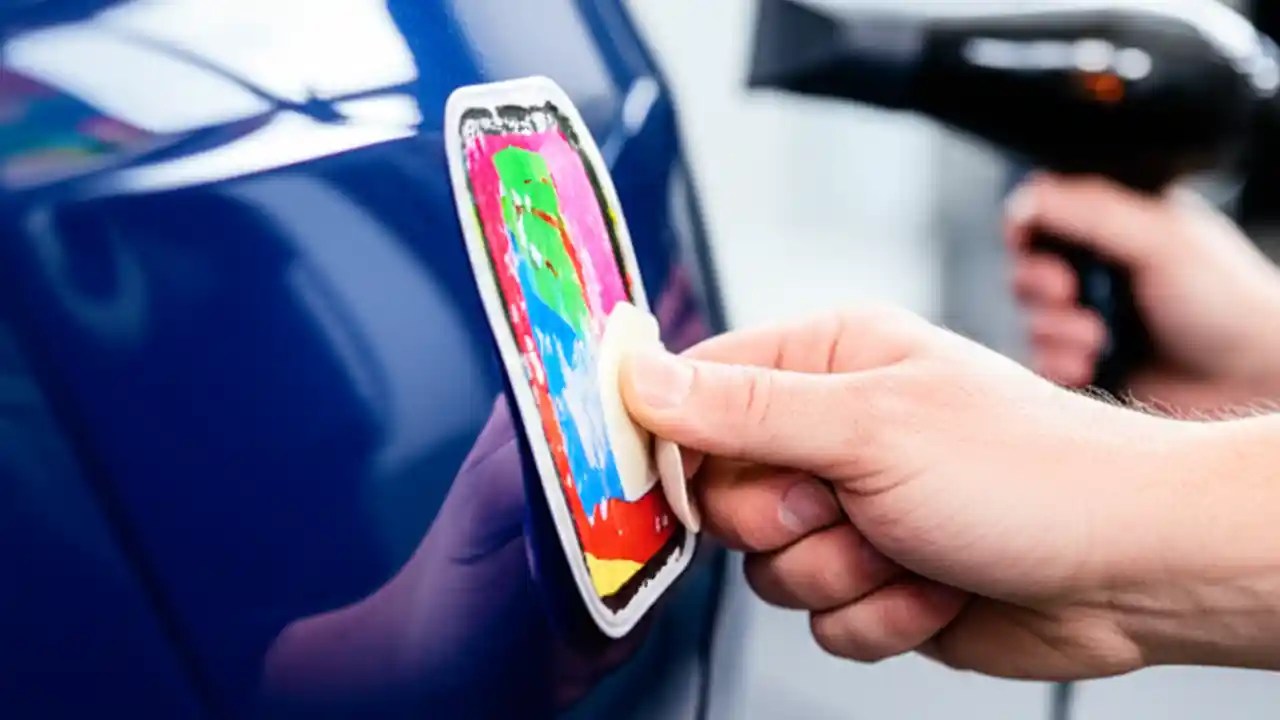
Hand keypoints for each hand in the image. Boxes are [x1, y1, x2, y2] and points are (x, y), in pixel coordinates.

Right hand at [621, 307, 1214, 679]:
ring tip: (907, 543)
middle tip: (839, 503)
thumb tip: (639, 375)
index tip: (680, 476)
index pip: (699, 389)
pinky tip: (936, 583)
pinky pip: (819, 617)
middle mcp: (831, 431)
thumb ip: (742, 407)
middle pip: (722, 494)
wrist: (1126, 566)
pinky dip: (879, 614)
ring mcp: (850, 510)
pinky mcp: (872, 578)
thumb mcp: (869, 424)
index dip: (678, 439)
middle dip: (780, 520)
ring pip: (767, 567)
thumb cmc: (1026, 469)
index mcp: (827, 360)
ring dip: (839, 571)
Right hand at [1008, 173, 1279, 413]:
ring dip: (1055, 329)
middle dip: (1036, 281)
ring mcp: (1089, 318)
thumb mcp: (1159, 239)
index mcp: (1116, 225)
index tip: (1027, 239)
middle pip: (1024, 265)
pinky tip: (1092, 366)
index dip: (1024, 225)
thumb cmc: (1226, 301)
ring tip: (1098, 338)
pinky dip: (1058, 363)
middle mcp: (1098, 270)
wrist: (1251, 380)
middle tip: (1067, 289)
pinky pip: (1039, 362)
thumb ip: (1090, 211)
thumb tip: (1027, 197)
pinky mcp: (1085, 365)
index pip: (1044, 212)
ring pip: (1029, 318)